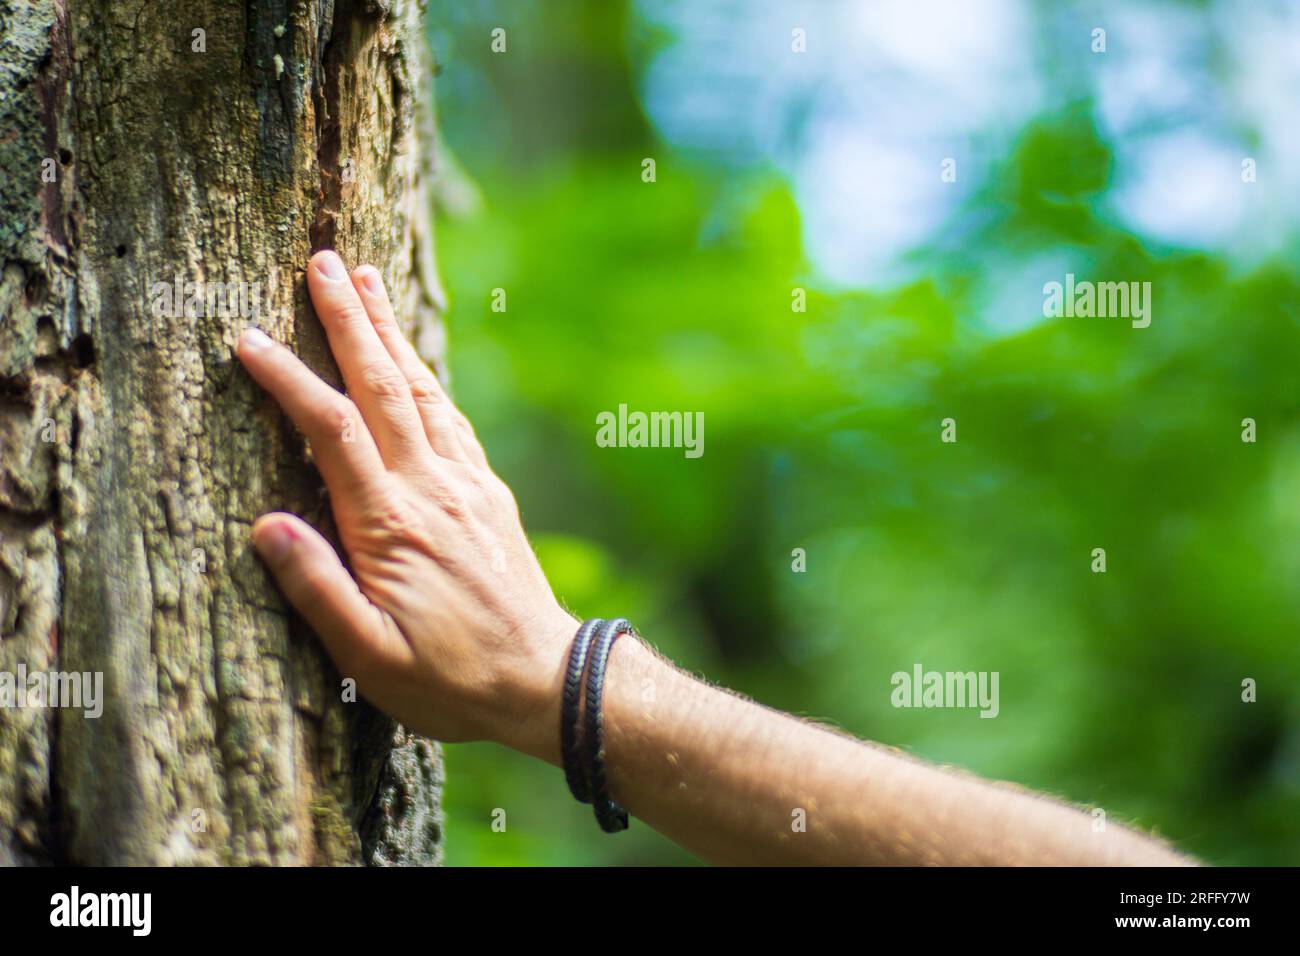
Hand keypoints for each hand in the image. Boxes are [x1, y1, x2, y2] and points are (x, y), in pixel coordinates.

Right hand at [237, 251, 574, 758]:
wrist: (544, 680)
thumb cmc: (451, 679)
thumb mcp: (370, 659)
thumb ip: (318, 590)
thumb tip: (265, 525)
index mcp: (391, 524)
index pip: (331, 430)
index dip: (288, 379)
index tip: (247, 338)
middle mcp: (431, 489)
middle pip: (382, 386)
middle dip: (348, 320)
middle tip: (321, 261)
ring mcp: (466, 485)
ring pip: (420, 391)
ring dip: (390, 333)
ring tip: (365, 281)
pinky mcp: (488, 493)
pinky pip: (452, 420)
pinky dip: (426, 378)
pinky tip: (414, 362)